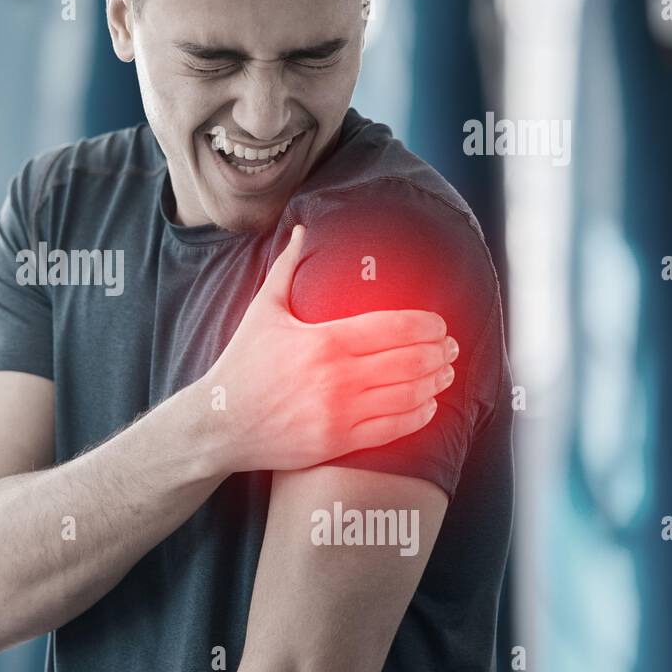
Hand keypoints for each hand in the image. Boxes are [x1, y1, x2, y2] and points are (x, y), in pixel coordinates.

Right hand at [201, 224, 457, 473]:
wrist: (219, 423)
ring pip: (410, 395)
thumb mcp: (262, 311)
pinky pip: (395, 428)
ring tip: (445, 373)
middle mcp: (338, 377)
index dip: (427, 325)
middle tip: (451, 347)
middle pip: (411, 360)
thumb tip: (302, 230)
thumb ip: (286, 267)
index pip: (395, 327)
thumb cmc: (242, 365)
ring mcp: (341, 413)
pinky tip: (427, 403)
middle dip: (440, 352)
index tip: (440, 324)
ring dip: (436, 382)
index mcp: (325, 340)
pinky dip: (420, 413)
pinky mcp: (339, 442)